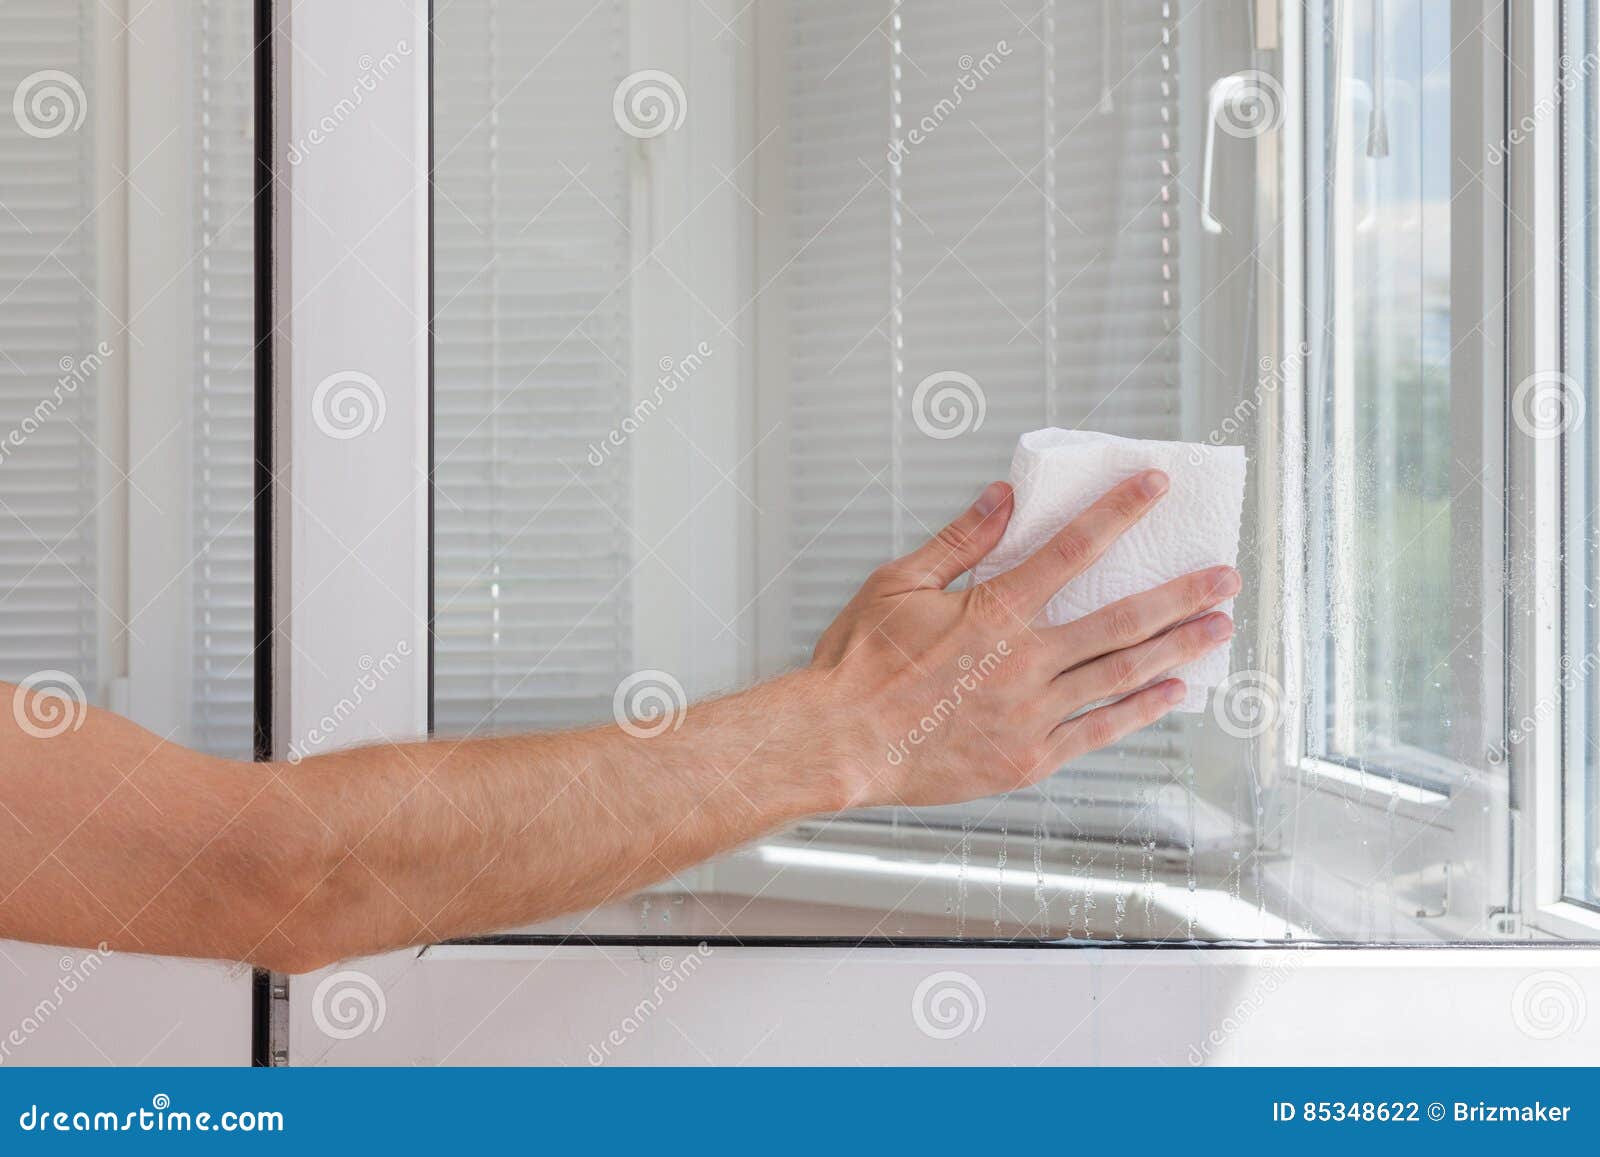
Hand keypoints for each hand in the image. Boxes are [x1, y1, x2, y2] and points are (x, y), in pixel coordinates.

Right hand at [812, 471, 1240, 808]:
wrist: (839, 743)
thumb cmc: (858, 665)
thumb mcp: (896, 583)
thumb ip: (958, 540)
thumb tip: (1003, 497)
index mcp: (992, 611)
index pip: (1073, 548)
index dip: (1120, 512)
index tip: (1156, 487)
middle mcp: (1023, 661)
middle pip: (1121, 619)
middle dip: (1180, 593)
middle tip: (1225, 576)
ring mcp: (1031, 713)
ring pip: (1120, 675)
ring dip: (1176, 648)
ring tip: (1217, 629)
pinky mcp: (1027, 757)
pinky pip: (1098, 731)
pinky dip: (1138, 710)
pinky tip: (1170, 691)